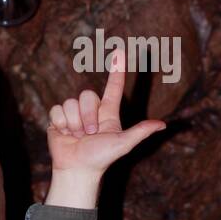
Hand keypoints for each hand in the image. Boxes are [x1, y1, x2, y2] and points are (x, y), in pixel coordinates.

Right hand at [44, 49, 165, 206]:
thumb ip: (140, 132)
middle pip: (87, 96)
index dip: (117, 70)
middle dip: (88, 116)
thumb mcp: (123, 144)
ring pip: (71, 103)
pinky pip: (58, 109)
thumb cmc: (101, 158)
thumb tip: (162, 125)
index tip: (120, 51)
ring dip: (74, 123)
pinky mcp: (59, 118)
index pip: (113, 88)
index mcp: (108, 113)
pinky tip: (64, 135)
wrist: (77, 169)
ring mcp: (74, 114)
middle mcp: (92, 111)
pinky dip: (61, 123)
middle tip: (89, 134)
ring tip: (77, 136)